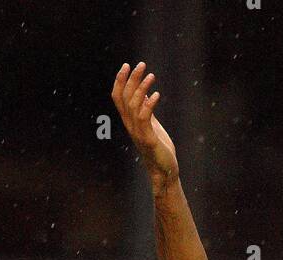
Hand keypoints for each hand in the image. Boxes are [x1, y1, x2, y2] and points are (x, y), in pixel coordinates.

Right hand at [112, 61, 178, 188]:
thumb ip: (146, 110)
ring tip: (152, 76)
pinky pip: (144, 118)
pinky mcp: (148, 139)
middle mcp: (130, 125)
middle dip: (131, 78)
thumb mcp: (152, 125)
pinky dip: (149, 104)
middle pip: (125, 96)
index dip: (120, 80)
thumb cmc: (159, 148)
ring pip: (133, 104)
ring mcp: (138, 132)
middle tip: (141, 64)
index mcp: (129, 121)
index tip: (127, 65)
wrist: (164, 171)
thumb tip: (144, 93)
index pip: (117, 97)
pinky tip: (157, 95)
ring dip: (142, 88)